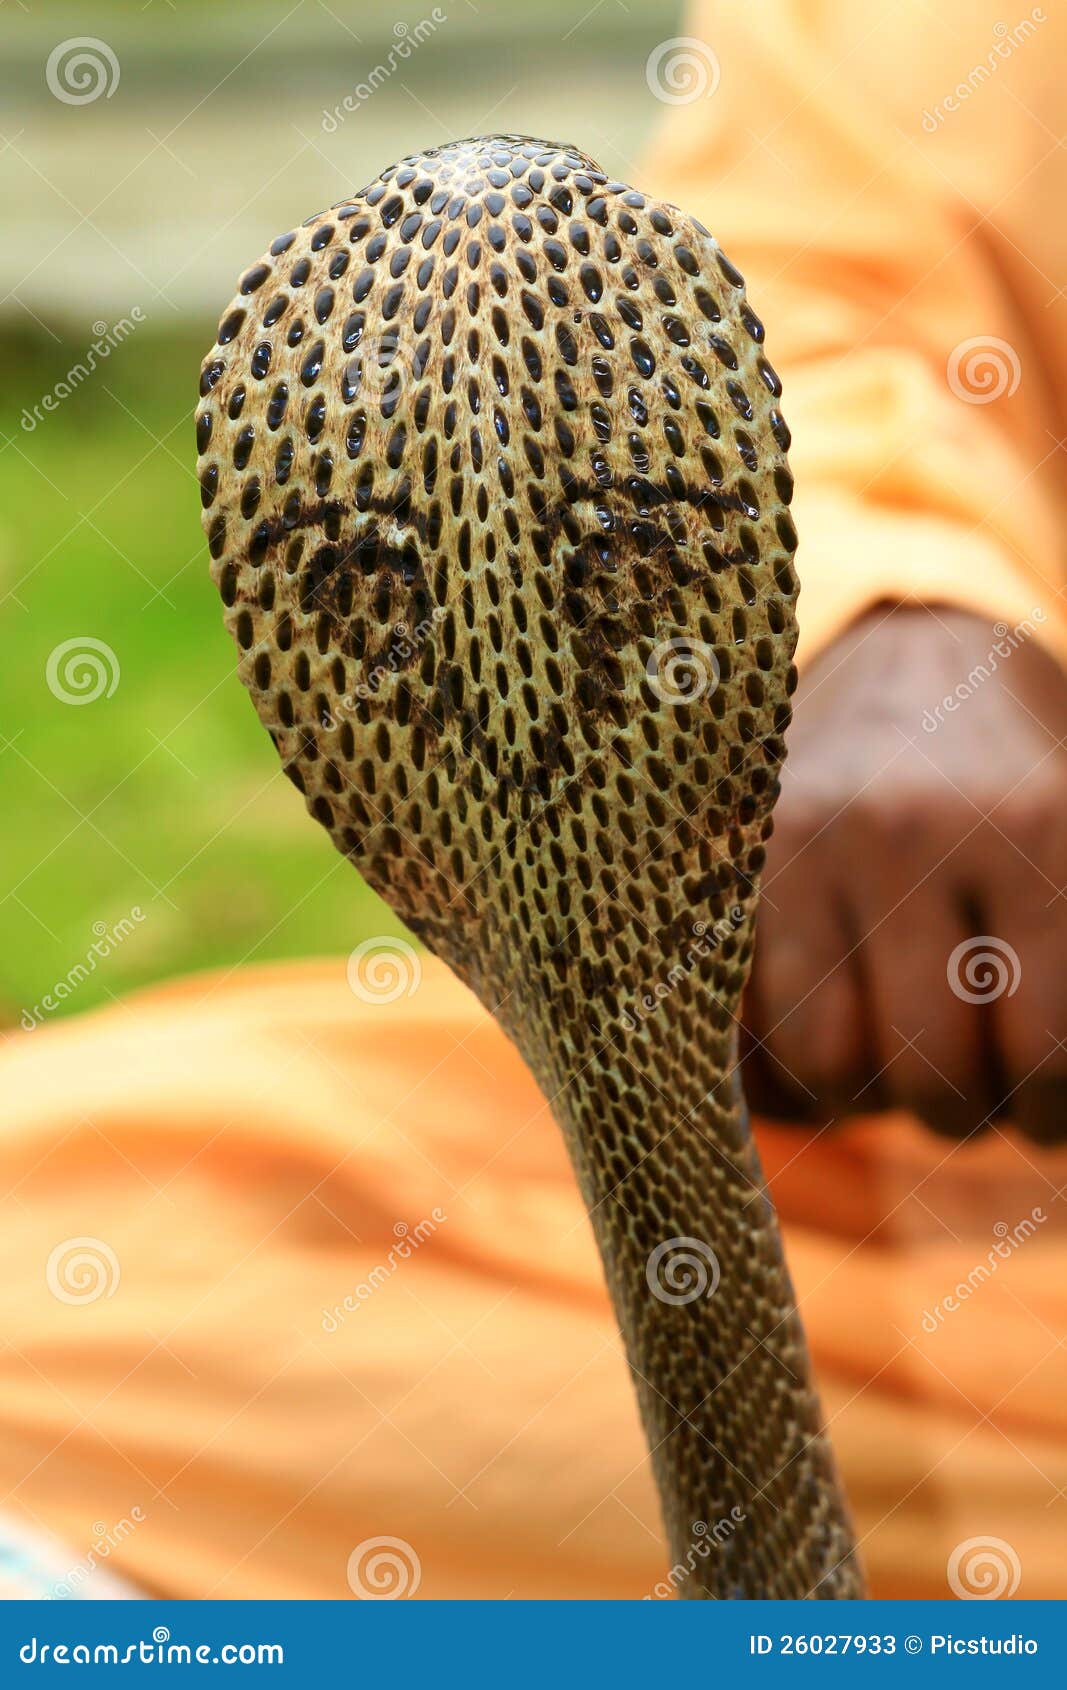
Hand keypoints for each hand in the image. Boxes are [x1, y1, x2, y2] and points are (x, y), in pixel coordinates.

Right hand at [742, 604, 1066, 1140]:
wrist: (906, 661)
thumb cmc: (1013, 793)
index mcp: (1034, 828)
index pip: (1044, 1048)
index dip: (1047, 1110)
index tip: (1039, 1104)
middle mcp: (912, 828)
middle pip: (930, 1071)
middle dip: (953, 1110)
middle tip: (961, 1084)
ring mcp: (806, 841)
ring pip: (823, 1062)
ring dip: (860, 1096)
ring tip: (886, 1059)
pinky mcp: (728, 861)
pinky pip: (737, 1030)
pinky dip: (775, 1072)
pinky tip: (811, 1046)